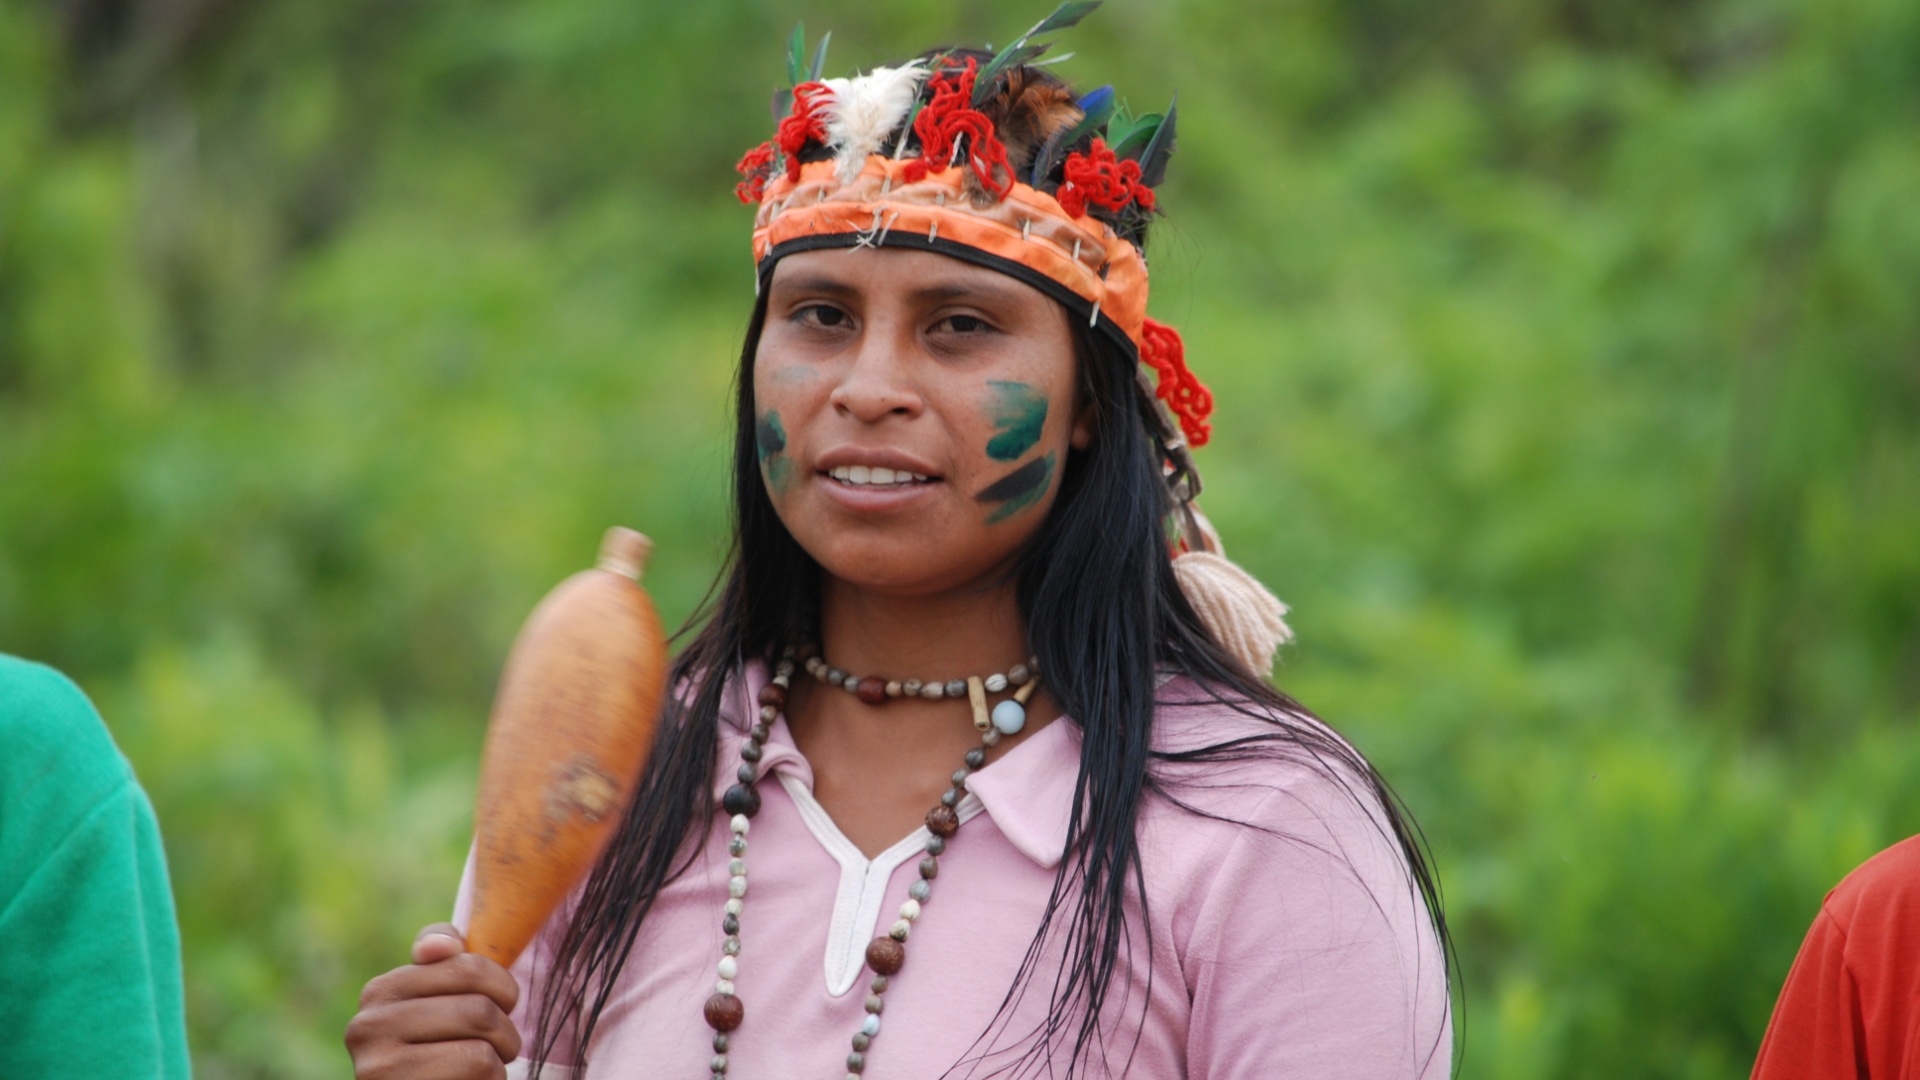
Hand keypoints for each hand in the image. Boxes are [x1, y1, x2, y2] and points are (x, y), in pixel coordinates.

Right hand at [345, 923, 522, 1079]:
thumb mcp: (438, 1003)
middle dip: (505, 1033)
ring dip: (499, 1062)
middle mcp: (369, 1026)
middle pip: (480, 1011)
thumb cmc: (437, 1052)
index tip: (502, 1004)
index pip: (468, 968)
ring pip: (482, 1050)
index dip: (503, 989)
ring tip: (481, 1069)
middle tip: (500, 1048)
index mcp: (381, 991)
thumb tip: (444, 944)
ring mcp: (380, 1067)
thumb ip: (443, 964)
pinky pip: (477, 1073)